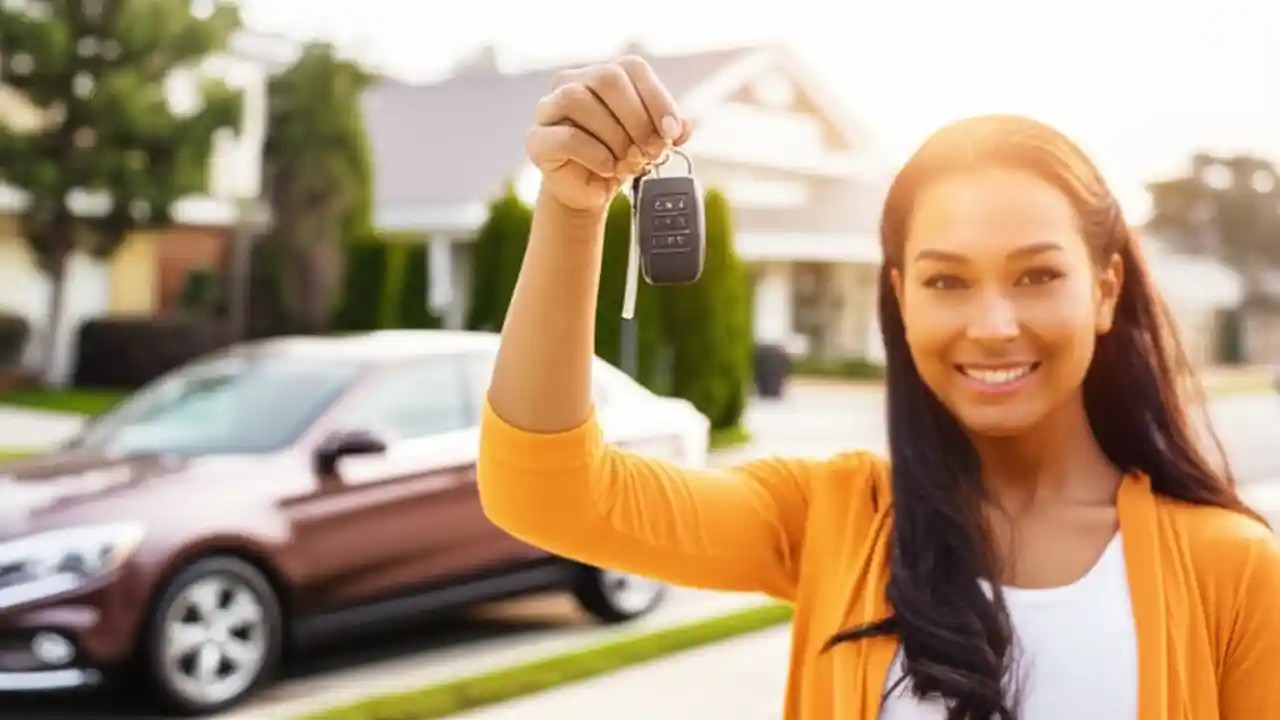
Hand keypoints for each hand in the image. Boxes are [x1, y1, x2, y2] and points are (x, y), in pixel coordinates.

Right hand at [525, 55, 693, 213]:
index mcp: (604, 75)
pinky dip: (594, 153)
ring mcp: (550, 108)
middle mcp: (573, 82)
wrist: (588, 191)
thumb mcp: (650, 142)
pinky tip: (608, 168)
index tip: (672, 132)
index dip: (657, 99)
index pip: (632, 68)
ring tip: (627, 161)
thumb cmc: (618, 157)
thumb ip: (668, 131)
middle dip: (637, 118)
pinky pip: (565, 136)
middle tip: (651, 150)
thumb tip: (685, 126)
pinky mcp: (537, 139)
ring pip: (580, 101)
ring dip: (614, 136)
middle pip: (607, 78)